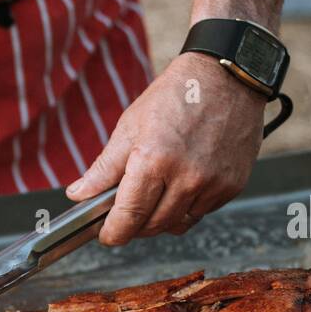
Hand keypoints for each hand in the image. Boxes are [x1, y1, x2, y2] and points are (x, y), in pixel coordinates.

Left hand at [67, 53, 267, 245]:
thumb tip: (79, 194)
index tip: (106, 235)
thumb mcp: (130, 126)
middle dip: (133, 227)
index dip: (113, 233)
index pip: (129, 217)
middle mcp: (187, 177)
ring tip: (153, 197)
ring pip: (177, 224)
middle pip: (152, 226)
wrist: (228, 77)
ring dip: (159, 220)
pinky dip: (185, 209)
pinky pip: (201, 213)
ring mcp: (212, 184)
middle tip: (126, 213)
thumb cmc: (177, 95)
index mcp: (154, 161)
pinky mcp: (231, 186)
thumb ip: (104, 168)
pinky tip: (180, 187)